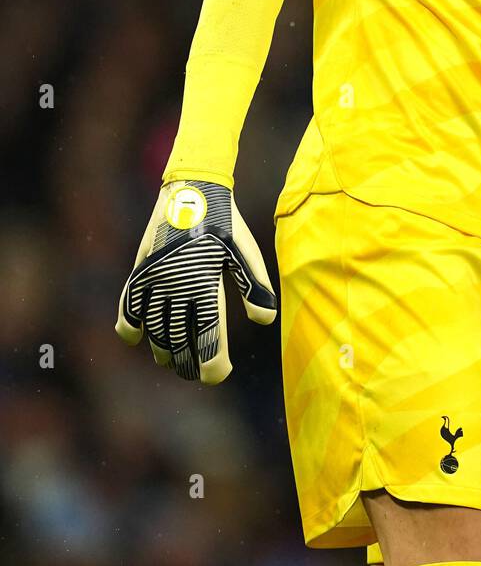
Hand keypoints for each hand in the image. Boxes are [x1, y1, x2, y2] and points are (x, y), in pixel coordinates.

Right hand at [116, 179, 276, 383]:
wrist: (193, 188)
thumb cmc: (225, 223)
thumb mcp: (245, 252)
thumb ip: (254, 286)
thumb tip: (266, 319)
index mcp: (206, 281)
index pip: (208, 335)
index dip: (212, 362)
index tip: (216, 376)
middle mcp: (177, 283)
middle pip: (178, 337)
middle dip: (188, 361)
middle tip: (195, 374)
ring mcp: (156, 277)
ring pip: (154, 326)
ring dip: (162, 348)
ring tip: (172, 362)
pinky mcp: (142, 268)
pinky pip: (130, 302)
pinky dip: (130, 322)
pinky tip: (135, 337)